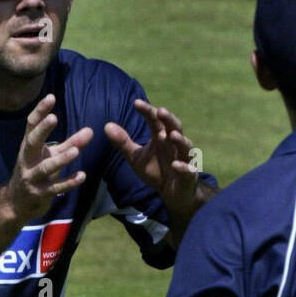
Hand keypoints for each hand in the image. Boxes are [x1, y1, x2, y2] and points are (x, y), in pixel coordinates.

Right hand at [5, 94, 93, 224]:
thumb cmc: (36, 172)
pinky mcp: (40, 194)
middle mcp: (27, 160)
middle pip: (32, 142)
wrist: (17, 202)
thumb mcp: (51, 155)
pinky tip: (82, 176)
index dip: (39, 111)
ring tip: (76, 151)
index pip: (31, 125)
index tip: (51, 97)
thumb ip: (71, 143)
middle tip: (53, 118)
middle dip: (42, 130)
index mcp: (28, 147)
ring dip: (61, 159)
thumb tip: (91, 130)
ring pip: (46, 167)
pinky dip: (69, 182)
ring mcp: (32, 177)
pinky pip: (56, 188)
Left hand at [105, 99, 201, 216]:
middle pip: (175, 127)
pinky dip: (183, 167)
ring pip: (185, 146)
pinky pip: (188, 170)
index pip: (155, 120)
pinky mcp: (189, 176)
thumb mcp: (136, 157)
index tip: (136, 103)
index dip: (147, 111)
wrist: (171, 193)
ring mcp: (184, 159)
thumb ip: (123, 142)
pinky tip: (175, 165)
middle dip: (169, 119)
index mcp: (161, 137)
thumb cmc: (155, 171)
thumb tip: (106, 125)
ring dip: (180, 140)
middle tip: (160, 111)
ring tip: (171, 135)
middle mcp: (174, 145)